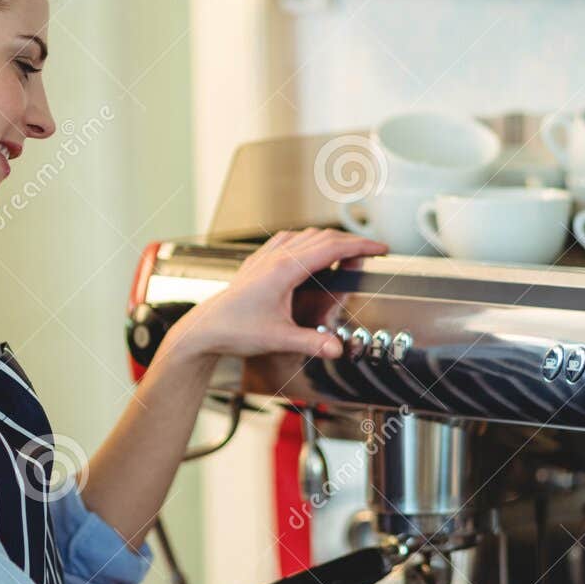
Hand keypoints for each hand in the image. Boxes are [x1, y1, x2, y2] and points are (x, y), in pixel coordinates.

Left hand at [165, 228, 387, 362]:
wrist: (205, 329)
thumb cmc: (234, 330)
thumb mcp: (278, 338)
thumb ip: (311, 343)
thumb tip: (337, 348)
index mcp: (285, 270)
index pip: (332, 248)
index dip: (360, 246)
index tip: (380, 248)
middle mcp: (275, 257)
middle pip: (322, 237)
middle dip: (351, 241)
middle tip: (371, 252)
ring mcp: (265, 257)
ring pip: (305, 235)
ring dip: (330, 240)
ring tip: (347, 253)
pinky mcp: (257, 262)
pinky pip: (288, 240)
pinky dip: (308, 241)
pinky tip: (310, 251)